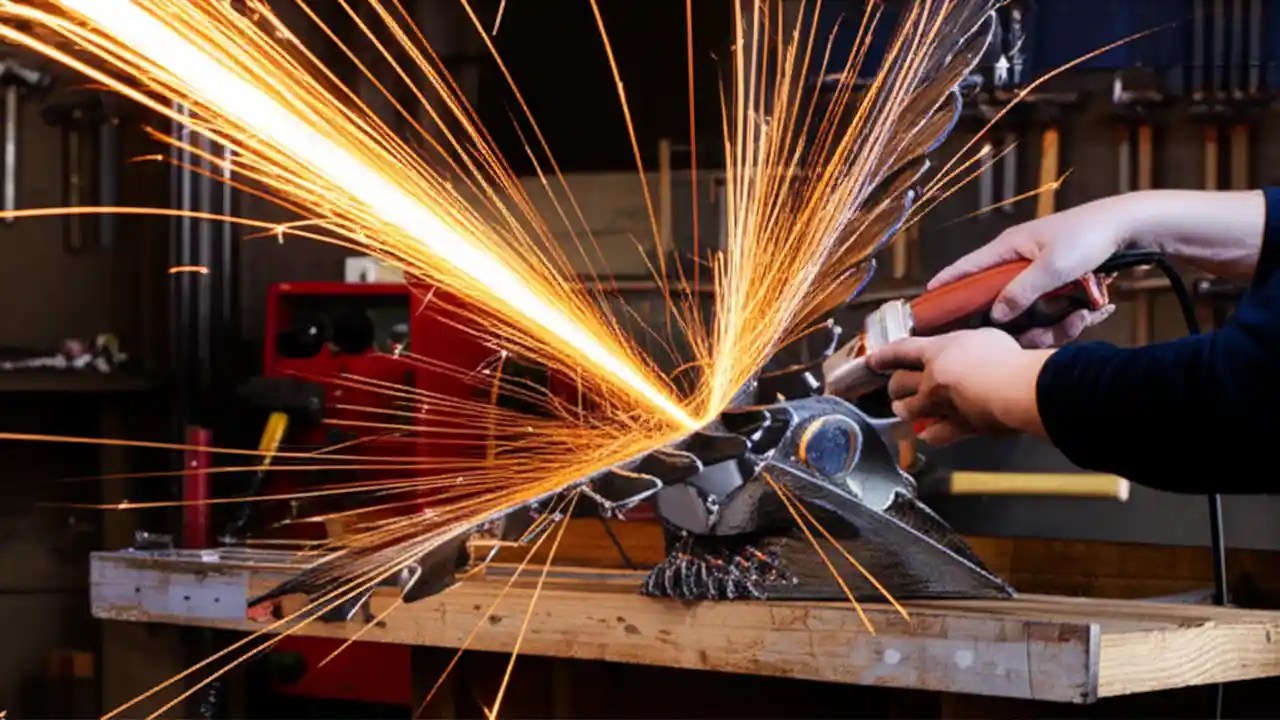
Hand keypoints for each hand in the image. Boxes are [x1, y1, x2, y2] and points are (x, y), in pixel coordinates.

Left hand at [867, 329, 1051, 446]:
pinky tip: (929, 434)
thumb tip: (968, 350)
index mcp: (936, 351)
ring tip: (904, 409)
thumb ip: (967, 346)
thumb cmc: (1003, 357)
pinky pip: (933, 435)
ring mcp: (939, 406)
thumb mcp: (984, 337)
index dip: (885, 355)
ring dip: (904, 409)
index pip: (902, 351)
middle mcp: (930, 379)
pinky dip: (930, 434)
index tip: (871, 360)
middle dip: (895, 387)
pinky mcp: (955, 429)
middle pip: (899, 384)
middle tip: (896, 388)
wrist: (1014, 390)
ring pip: (908, 410)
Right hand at [931, 197, 1127, 347]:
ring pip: (1033, 311)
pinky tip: (1096, 309)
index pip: (967, 268)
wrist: (1132, 226)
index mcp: (1009, 248)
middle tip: (1037, 335)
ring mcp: (1041, 272)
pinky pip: (1055, 309)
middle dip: (1023, 324)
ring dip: (1058, 322)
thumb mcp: (1051, 268)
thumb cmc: (1089, 236)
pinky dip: (1073, 315)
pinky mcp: (1061, 282)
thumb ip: (1019, 292)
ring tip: (1085, 316)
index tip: (927, 299)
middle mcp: (1020, 260)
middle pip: (1002, 301)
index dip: (946, 284)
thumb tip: (995, 315)